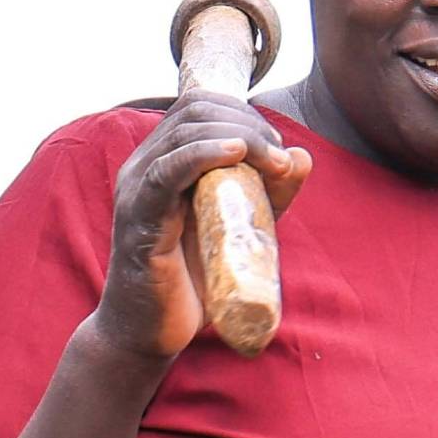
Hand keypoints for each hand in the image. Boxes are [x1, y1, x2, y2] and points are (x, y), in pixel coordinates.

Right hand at [92, 93, 311, 359]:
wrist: (149, 333)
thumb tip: (301, 156)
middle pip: (195, 109)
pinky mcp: (138, 220)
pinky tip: (235, 153)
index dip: (243, 113)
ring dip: (238, 136)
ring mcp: (136, 190)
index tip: (276, 146)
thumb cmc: (190, 280)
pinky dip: (203, 154)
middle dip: (247, 123)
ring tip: (272, 161)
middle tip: (279, 157)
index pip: (199, 104)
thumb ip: (270, 194)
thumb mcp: (240, 227)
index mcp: (161, 159)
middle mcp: (142, 165)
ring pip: (184, 133)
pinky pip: (167, 172)